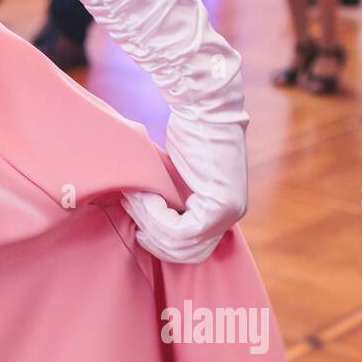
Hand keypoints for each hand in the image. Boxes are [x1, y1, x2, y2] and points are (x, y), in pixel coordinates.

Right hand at [123, 112, 248, 265]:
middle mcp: (229, 217)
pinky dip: (157, 216)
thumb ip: (169, 202)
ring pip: (182, 244)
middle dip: (153, 239)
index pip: (190, 250)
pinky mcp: (221, 206)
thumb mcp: (176, 177)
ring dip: (150, 223)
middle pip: (186, 254)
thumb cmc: (187, 133)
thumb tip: (142, 227)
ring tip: (135, 197)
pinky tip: (146, 195)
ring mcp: (229, 213)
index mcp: (220, 213)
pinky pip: (183, 230)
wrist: (203, 108)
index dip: (160, 243)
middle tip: (132, 213)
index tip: (138, 228)